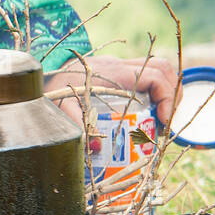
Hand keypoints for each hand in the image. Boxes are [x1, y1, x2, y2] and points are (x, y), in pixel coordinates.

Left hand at [44, 55, 180, 125]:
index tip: (164, 121)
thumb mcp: (61, 107)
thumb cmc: (52, 87)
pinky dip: (154, 91)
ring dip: (166, 92)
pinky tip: (147, 111)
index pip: (154, 77)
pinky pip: (146, 74)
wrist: (42, 69)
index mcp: (114, 73)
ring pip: (158, 69)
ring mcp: (120, 66)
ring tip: (161, 118)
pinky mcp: (117, 71)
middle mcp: (121, 66)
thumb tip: (98, 148)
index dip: (167, 97)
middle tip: (166, 121)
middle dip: (172, 95)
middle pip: (163, 69)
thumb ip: (78, 126)